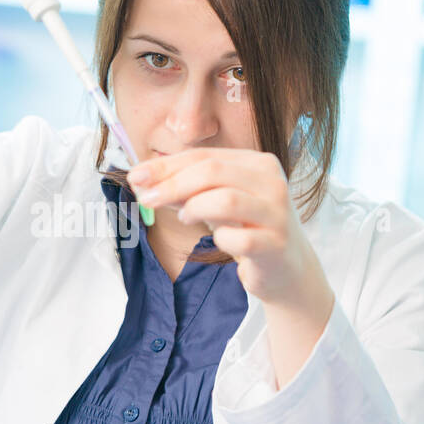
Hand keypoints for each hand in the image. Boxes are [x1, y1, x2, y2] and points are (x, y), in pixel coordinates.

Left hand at [128, 148, 332, 313]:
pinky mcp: (275, 244)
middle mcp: (272, 182)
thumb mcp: (217, 201)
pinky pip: (238, 239)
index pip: (204, 156)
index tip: (136, 176)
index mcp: (258, 163)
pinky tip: (221, 240)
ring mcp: (277, 213)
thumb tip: (144, 181)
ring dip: (194, 208)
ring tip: (184, 217)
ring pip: (226, 200)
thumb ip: (186, 189)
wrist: (287, 267)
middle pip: (213, 172)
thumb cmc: (248, 227)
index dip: (166, 166)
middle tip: (146, 199)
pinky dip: (221, 239)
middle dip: (172, 184)